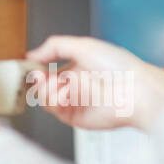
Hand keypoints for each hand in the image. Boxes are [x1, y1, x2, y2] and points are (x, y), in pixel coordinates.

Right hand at [26, 35, 163, 131]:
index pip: (47, 69)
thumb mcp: (83, 45)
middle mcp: (73, 86)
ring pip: (44, 98)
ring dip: (46, 89)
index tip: (30, 64)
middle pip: (41, 85)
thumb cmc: (118, 67)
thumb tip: (32, 54)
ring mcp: (73, 102)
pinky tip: (64, 92)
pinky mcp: (74, 117)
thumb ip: (54, 46)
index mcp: (75, 68)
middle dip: (37, 79)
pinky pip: (54, 110)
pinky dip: (55, 100)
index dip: (36, 67)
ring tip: (57, 83)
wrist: (134, 91)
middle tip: (40, 75)